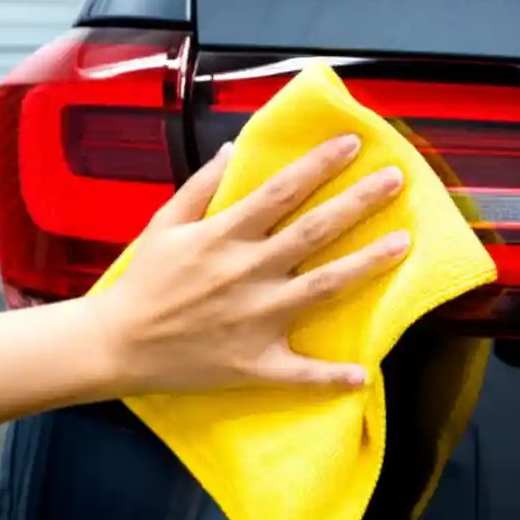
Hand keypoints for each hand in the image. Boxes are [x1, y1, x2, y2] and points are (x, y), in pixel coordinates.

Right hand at [90, 135, 408, 394]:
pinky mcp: (254, 362)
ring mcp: (254, 319)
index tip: (354, 144)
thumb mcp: (165, 223)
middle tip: (396, 180)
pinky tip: (363, 373)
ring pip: (321, 288)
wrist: (117, 345)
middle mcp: (246, 273)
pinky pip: (299, 372)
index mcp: (223, 236)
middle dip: (358, 203)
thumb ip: (202, 185)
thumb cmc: (143, 281)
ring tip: (402, 244)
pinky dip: (331, 375)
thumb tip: (234, 148)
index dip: (319, 165)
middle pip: (313, 232)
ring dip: (365, 266)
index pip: (281, 191)